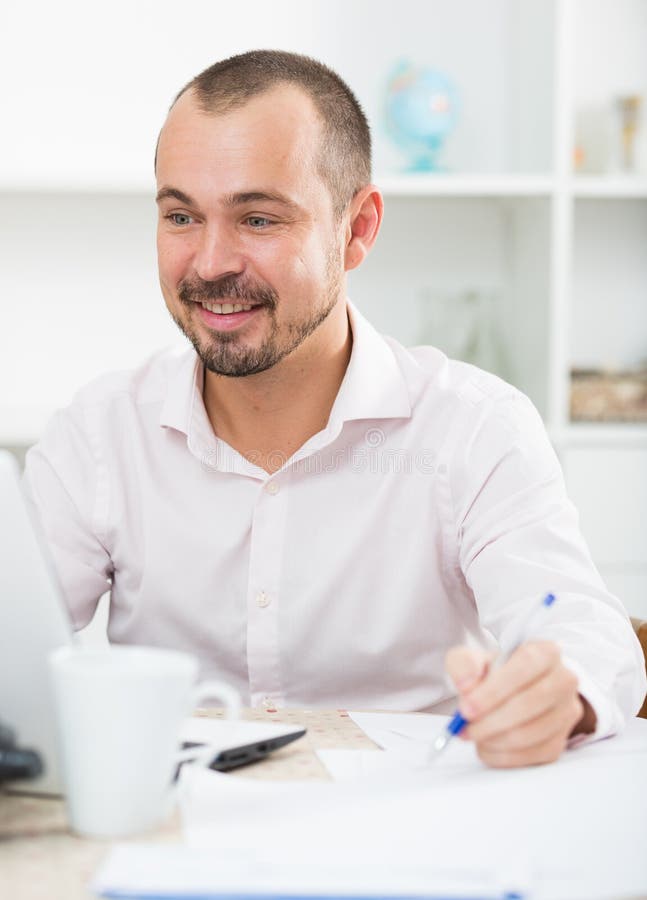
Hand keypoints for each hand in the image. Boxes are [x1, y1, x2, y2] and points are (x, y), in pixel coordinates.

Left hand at [445, 641, 594, 767]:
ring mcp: (566, 713)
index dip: (494, 690)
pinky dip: (502, 756)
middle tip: (464, 727)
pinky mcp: (560, 742)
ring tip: (472, 734)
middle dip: (490, 720)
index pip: (525, 666)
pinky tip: (486, 746)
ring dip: (494, 739)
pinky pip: (531, 756)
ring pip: (530, 733)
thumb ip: (464, 664)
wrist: (511, 692)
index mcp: (545, 651)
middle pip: (529, 704)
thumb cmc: (493, 673)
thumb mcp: (472, 659)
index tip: (466, 708)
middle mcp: (564, 681)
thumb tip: (467, 685)